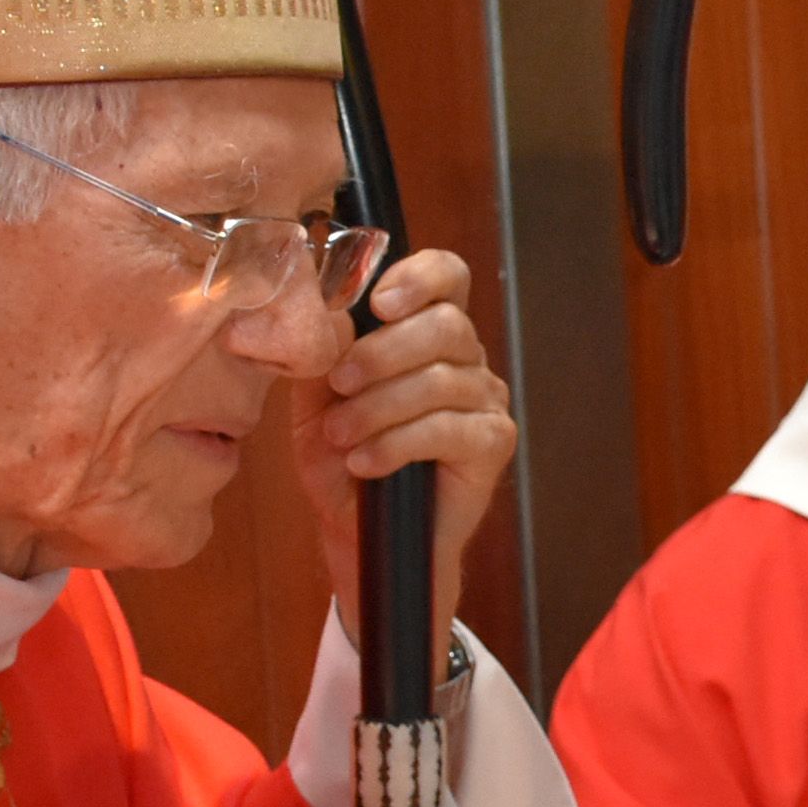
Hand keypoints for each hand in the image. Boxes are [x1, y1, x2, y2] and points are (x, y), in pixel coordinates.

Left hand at [303, 248, 513, 650]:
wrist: (356, 530)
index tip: (378, 302)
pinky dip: (398, 444)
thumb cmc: (341, 457)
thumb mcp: (315, 396)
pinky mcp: (492, 444)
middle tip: (341, 384)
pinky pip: (449, 429)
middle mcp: (465, 358)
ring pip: (440, 381)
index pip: (447, 275)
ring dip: (379, 408)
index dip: (420, 276)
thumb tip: (322, 304)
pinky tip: (368, 462)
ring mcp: (485, 400)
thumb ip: (321, 347)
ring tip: (342, 436)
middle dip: (382, 353)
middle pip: (445, 325)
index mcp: (425, 331)